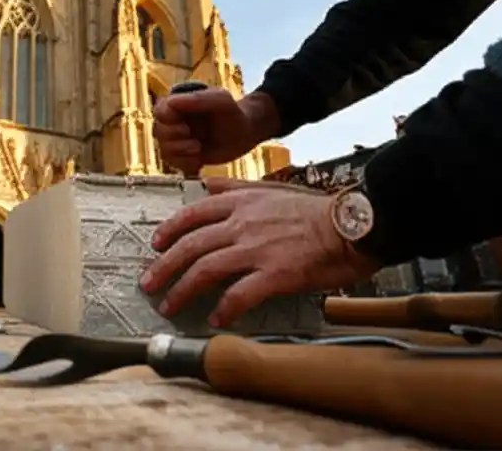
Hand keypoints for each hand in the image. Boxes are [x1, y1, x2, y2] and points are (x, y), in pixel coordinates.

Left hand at [139, 178, 381, 327]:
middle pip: (190, 245)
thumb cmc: (317, 210)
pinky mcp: (275, 273)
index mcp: (241, 203)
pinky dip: (224, 308)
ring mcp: (257, 248)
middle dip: (164, 266)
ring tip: (170, 305)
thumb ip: (237, 187)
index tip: (155, 244)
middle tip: (149, 283)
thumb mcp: (271, 187)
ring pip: (206, 269)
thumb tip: (208, 183)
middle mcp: (242, 224)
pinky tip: (216, 318)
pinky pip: (240, 294)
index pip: (192, 215)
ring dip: (183, 290)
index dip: (169, 230)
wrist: (352, 224)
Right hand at [152, 90, 280, 173]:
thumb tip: (171, 102)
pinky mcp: (185, 157)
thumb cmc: (233, 113)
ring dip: (180, 154)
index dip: (168, 122)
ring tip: (198, 150)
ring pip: (164, 151)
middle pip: (159, 133)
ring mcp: (179, 141)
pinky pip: (174, 165)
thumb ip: (199, 99)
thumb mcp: (220, 100)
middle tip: (195, 143)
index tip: (185, 127)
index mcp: (179, 105)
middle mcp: (174, 122)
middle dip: (176, 141)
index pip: (159, 112)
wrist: (245, 134)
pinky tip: (199, 161)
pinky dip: (186, 165)